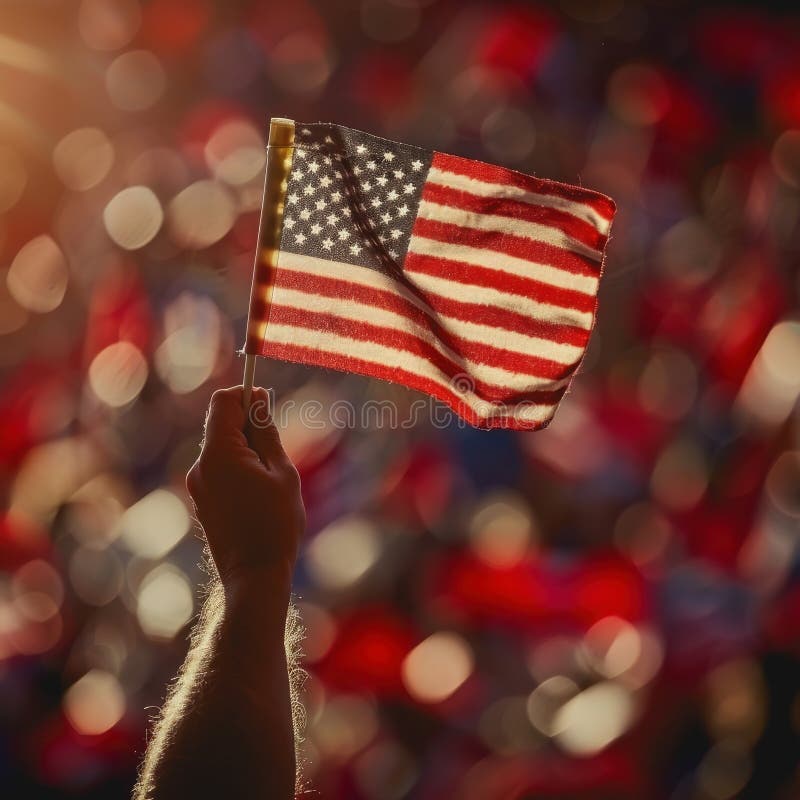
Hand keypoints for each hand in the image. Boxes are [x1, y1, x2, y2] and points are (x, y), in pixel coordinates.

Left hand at [186, 386, 304, 586]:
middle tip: (277, 450)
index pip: (223, 402)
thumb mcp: (281, 472)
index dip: (246, 394)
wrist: (254, 576)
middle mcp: (200, 465)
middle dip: (249, 424)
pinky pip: (220, 468)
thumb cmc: (275, 524)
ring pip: (222, 447)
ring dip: (247, 449)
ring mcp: (198, 484)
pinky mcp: (201, 499)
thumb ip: (267, 432)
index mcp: (219, 454)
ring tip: (271, 479)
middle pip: (221, 423)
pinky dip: (239, 467)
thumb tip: (258, 399)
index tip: (268, 404)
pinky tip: (259, 493)